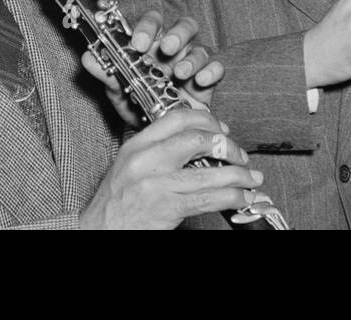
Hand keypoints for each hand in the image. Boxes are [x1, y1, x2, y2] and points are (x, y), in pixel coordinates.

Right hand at [79, 109, 263, 229]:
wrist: (98, 232)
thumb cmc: (116, 204)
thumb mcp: (129, 167)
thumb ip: (157, 151)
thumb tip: (198, 143)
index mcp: (137, 145)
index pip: (177, 118)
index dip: (207, 120)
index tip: (222, 129)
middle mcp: (146, 159)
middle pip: (198, 139)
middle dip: (228, 146)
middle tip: (240, 155)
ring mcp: (156, 183)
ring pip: (210, 171)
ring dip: (239, 174)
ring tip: (252, 178)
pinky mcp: (167, 206)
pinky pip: (209, 198)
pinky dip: (233, 197)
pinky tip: (242, 198)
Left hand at [81, 10, 222, 125]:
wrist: (156, 132)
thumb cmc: (138, 103)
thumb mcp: (118, 90)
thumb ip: (106, 73)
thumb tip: (87, 57)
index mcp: (153, 45)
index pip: (154, 22)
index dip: (148, 27)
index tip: (138, 43)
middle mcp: (175, 49)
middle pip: (185, 26)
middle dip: (177, 34)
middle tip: (167, 48)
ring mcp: (193, 64)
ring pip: (200, 48)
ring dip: (191, 58)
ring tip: (179, 74)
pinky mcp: (208, 81)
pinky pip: (216, 67)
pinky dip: (211, 71)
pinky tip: (200, 81)